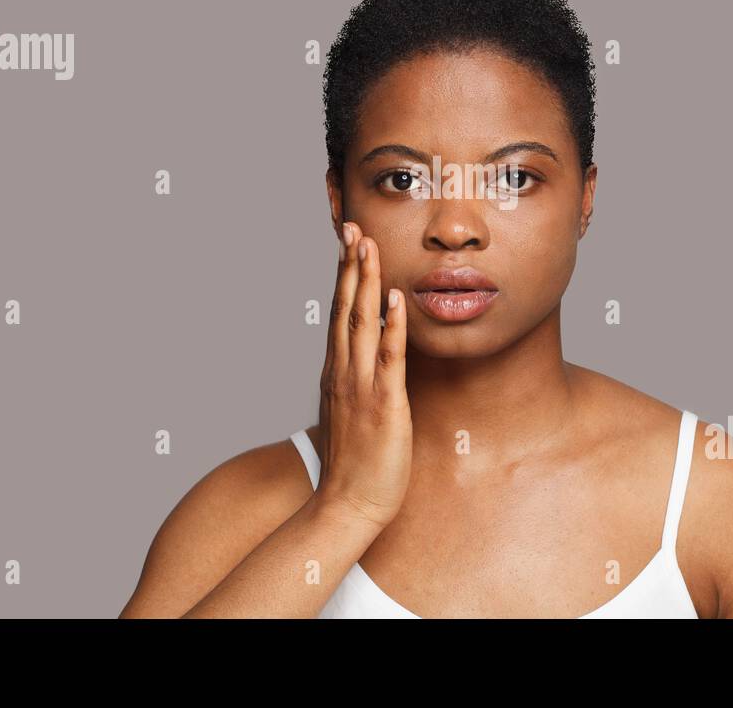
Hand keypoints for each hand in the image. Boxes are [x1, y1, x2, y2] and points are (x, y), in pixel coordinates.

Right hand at [314, 221, 411, 529]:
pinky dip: (391, 326)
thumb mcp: (350, 414)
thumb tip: (364, 364)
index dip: (343, 276)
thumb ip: (355, 385)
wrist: (346, 505)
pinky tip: (395, 298)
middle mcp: (343, 373)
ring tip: (369, 245)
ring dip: (365, 282)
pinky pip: (388, 359)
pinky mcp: (384, 405)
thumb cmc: (354, 465)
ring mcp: (361, 387)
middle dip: (350, 265)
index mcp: (337, 373)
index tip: (347, 243)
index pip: (338, 314)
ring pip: (361, 324)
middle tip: (352, 226)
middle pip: (345, 308)